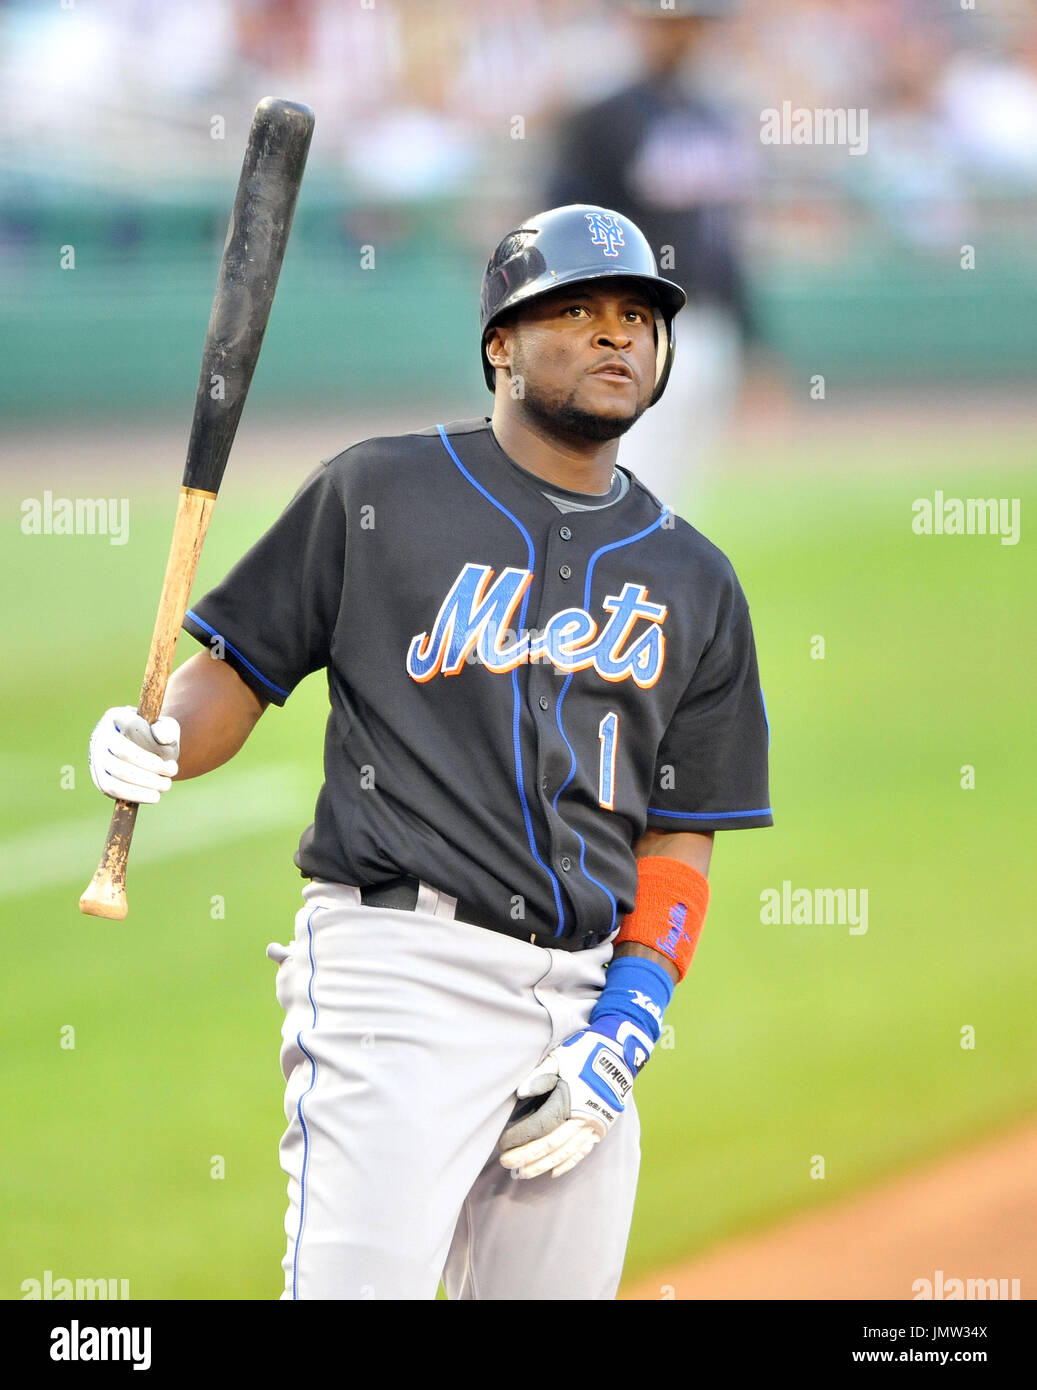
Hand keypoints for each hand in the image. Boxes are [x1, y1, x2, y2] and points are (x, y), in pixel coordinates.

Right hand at [88, 706, 179, 803]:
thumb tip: (161, 737)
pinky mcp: (100, 779)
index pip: (133, 728)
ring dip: (148, 781)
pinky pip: (115, 789)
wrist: (144, 752)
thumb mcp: (166, 727)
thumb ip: (167, 729)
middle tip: (173, 770)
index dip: (154, 743)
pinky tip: (155, 796)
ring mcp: (97, 759)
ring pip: (121, 772)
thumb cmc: (156, 737)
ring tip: (167, 784)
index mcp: (116, 717)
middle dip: (154, 765)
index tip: (171, 752)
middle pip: (126, 753)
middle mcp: (101, 736)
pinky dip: (137, 794)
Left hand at [498, 1022, 641, 1179]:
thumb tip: (520, 1093)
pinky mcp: (601, 1128)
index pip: (540, 1126)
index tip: (503, 1143)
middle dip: (527, 1156)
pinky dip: (567, 1163)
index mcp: (569, 1101)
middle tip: (506, 1163)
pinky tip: (552, 1172)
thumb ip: (539, 1076)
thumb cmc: (585, 1053)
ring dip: (543, 1165)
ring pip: (565, 1152)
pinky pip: (582, 1151)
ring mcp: (593, 1126)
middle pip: (550, 1144)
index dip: (520, 1137)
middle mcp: (582, 1119)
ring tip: (524, 1173)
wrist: (620, 1054)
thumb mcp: (560, 1058)